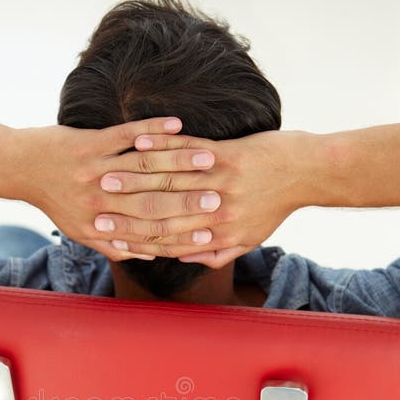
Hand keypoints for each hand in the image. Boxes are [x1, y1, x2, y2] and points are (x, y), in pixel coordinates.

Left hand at [9, 118, 221, 262]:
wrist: (20, 168)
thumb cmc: (56, 201)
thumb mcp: (82, 232)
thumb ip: (115, 247)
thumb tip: (151, 255)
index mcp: (99, 228)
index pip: (146, 233)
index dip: (179, 233)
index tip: (209, 232)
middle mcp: (98, 203)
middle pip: (151, 202)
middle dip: (188, 200)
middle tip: (221, 198)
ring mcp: (94, 171)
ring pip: (145, 168)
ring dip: (179, 161)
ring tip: (209, 160)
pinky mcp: (89, 143)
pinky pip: (127, 135)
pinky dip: (153, 129)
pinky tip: (178, 125)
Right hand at [95, 128, 313, 266]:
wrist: (305, 173)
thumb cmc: (274, 206)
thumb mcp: (248, 239)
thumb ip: (216, 253)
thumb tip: (186, 258)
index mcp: (217, 235)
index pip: (168, 240)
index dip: (135, 238)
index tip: (108, 235)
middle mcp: (216, 214)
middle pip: (162, 213)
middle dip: (125, 210)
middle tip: (94, 206)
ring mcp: (221, 184)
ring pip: (170, 182)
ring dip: (134, 176)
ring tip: (105, 173)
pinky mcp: (227, 156)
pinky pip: (188, 150)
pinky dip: (162, 144)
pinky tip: (139, 141)